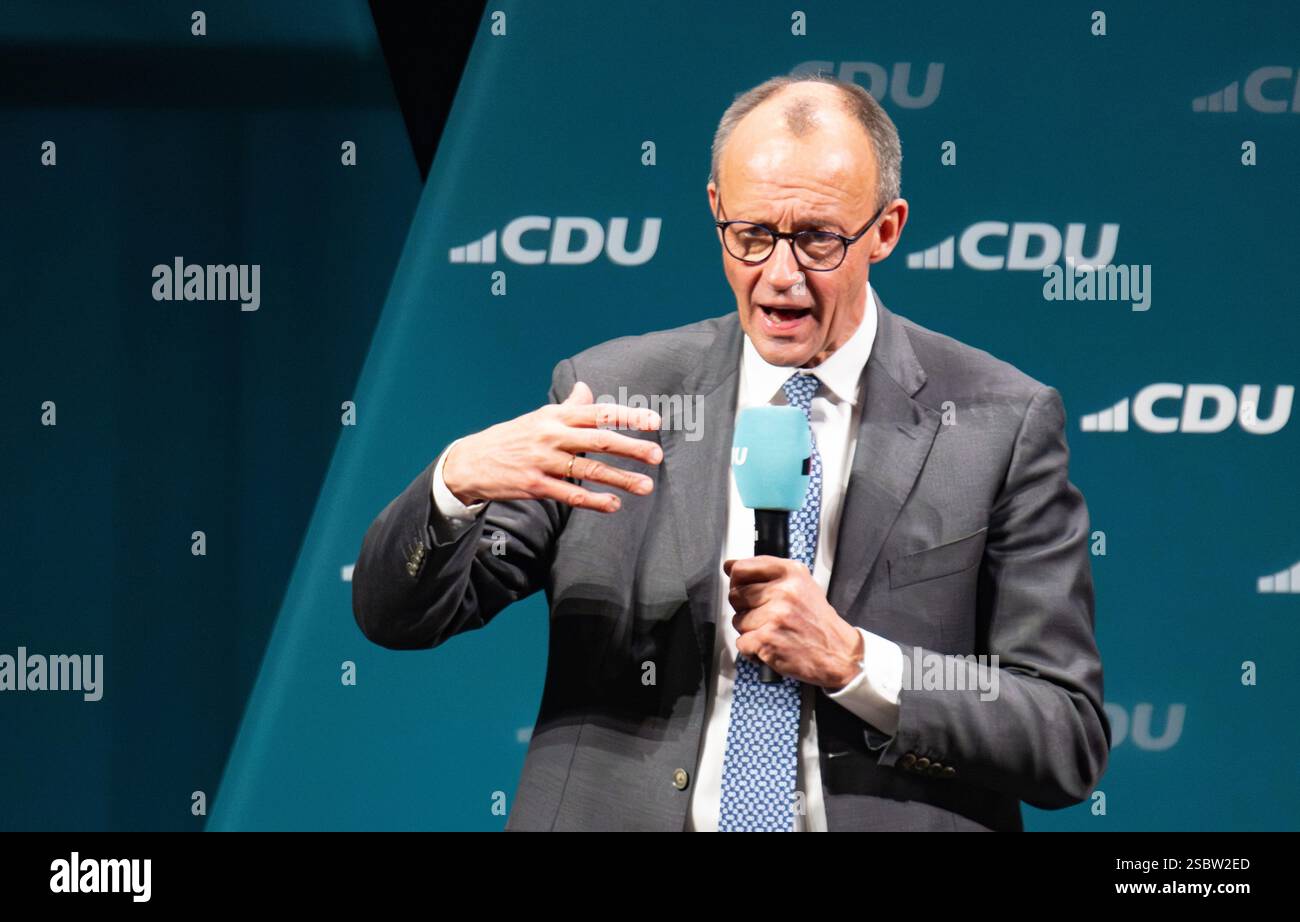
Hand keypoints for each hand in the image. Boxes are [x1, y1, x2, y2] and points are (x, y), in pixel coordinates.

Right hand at [442, 381, 662, 512]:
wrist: (471, 461)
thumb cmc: (513, 437)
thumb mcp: (540, 417)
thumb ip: (568, 406)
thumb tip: (586, 388)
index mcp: (556, 416)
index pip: (598, 412)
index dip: (628, 416)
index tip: (654, 422)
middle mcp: (551, 435)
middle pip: (598, 440)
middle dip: (630, 447)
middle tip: (657, 455)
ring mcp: (543, 461)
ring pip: (588, 470)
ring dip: (619, 479)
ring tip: (645, 486)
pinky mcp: (535, 485)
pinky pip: (570, 494)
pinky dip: (594, 501)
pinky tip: (614, 505)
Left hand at [724, 556, 863, 688]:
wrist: (838, 652)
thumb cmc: (817, 620)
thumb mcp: (800, 584)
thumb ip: (766, 572)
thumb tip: (729, 565)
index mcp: (790, 573)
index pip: (741, 568)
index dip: (737, 581)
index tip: (743, 588)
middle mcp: (783, 591)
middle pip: (736, 596)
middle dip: (745, 609)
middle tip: (766, 617)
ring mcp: (775, 616)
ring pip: (737, 621)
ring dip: (750, 631)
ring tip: (772, 632)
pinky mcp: (768, 639)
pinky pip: (741, 643)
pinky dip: (752, 650)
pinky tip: (770, 647)